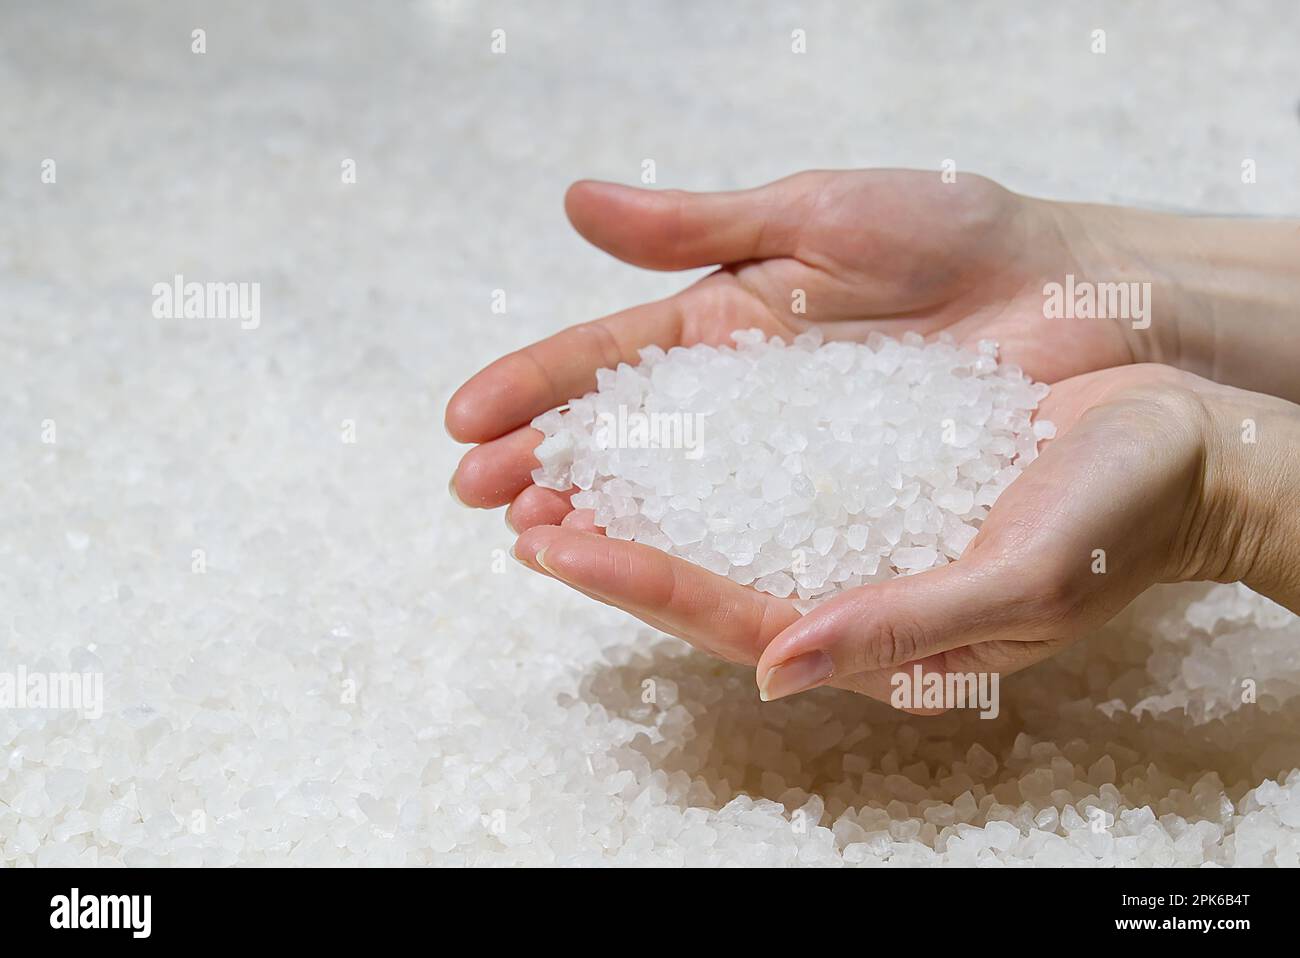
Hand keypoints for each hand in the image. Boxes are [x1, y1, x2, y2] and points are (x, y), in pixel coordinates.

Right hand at [446, 170, 1141, 522]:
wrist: (1084, 296)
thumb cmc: (958, 238)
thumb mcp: (819, 217)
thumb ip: (697, 227)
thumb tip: (572, 203)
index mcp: (725, 326)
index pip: (609, 362)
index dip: (536, 388)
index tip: (465, 420)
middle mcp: (747, 406)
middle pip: (629, 441)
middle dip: (549, 464)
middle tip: (478, 494)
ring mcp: (794, 464)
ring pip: (683, 500)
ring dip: (607, 519)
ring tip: (539, 539)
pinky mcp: (850, 512)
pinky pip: (766, 539)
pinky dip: (706, 553)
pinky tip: (649, 568)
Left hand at [508, 363, 1299, 707]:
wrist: (1185, 436)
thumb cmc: (1122, 518)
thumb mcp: (1018, 579)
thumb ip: (896, 629)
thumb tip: (772, 670)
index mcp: (875, 631)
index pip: (729, 612)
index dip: (636, 580)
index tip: (547, 545)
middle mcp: (847, 577)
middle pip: (702, 565)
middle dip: (605, 536)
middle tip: (507, 502)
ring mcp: (852, 515)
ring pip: (720, 506)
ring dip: (634, 483)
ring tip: (545, 459)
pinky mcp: (866, 451)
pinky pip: (765, 447)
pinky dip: (698, 433)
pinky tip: (645, 410)